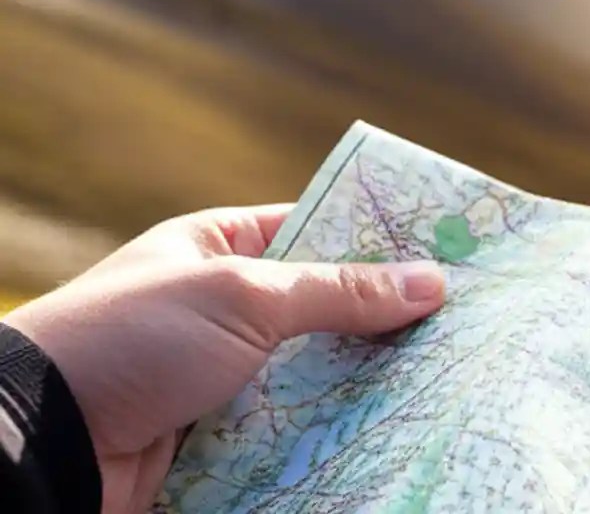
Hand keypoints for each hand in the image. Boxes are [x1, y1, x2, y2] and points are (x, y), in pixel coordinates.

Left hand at [2, 205, 445, 512]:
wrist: (43, 441)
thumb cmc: (134, 339)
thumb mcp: (245, 297)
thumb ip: (339, 291)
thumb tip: (432, 280)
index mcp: (219, 246)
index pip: (317, 230)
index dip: (380, 241)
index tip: (450, 254)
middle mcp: (224, 307)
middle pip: (326, 309)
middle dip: (385, 322)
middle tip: (464, 326)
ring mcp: (223, 375)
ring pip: (316, 373)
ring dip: (365, 382)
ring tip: (445, 381)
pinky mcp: (223, 435)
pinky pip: (295, 428)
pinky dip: (334, 431)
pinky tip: (391, 430)